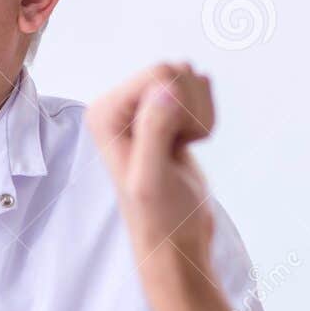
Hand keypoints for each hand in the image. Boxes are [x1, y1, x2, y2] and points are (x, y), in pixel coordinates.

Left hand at [87, 62, 216, 274]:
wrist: (176, 239)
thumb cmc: (160, 216)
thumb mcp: (153, 177)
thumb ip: (155, 130)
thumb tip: (166, 88)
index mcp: (104, 112)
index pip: (160, 73)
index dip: (179, 106)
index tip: (172, 143)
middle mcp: (119, 104)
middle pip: (177, 71)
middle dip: (191, 110)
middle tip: (178, 148)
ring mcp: (142, 106)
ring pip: (191, 81)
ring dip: (199, 117)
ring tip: (181, 149)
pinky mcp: (165, 112)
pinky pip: (198, 94)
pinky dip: (205, 120)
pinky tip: (188, 145)